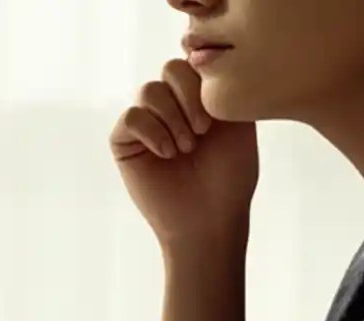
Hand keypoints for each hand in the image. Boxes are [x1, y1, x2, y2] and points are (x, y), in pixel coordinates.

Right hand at [111, 60, 258, 260]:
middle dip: (189, 97)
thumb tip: (195, 59)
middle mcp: (170, 106)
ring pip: (149, 91)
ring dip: (173, 119)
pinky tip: (167, 154)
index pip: (193, 62)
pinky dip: (152, 132)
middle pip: (169, 69)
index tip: (218, 116)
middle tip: (204, 132)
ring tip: (186, 148)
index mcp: (198, 98)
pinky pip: (131, 117)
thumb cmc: (229, 178)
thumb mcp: (238, 124)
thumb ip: (221, 89)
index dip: (204, 80)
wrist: (208, 218)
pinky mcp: (124, 142)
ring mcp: (146, 123)